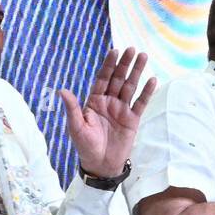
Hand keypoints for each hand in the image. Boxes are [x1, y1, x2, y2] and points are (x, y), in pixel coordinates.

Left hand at [62, 47, 156, 178]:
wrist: (101, 164)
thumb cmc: (85, 146)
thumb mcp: (76, 127)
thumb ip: (72, 108)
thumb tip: (61, 90)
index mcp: (94, 101)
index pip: (102, 78)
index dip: (108, 65)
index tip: (114, 51)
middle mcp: (109, 102)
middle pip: (118, 78)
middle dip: (125, 64)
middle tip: (132, 49)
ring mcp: (122, 109)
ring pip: (130, 87)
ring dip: (137, 72)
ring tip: (144, 57)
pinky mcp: (132, 119)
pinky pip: (140, 103)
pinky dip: (147, 92)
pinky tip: (153, 80)